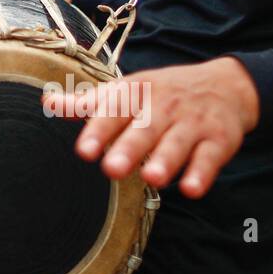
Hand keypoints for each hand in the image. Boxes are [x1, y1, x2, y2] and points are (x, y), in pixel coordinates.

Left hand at [42, 57, 260, 197]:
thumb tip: (47, 102)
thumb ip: (88, 103)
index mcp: (136, 94)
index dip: (98, 130)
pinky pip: (210, 157)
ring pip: (177, 143)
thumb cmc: (163, 93)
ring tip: (152, 177)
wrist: (225, 85)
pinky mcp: (218, 140)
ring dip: (166, 160)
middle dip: (129, 148)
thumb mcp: (126, 91)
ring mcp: (192, 124)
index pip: (115, 111)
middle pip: (145, 129)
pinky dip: (202, 173)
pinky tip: (192, 189)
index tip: (84, 151)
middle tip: (112, 169)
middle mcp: (163, 107)